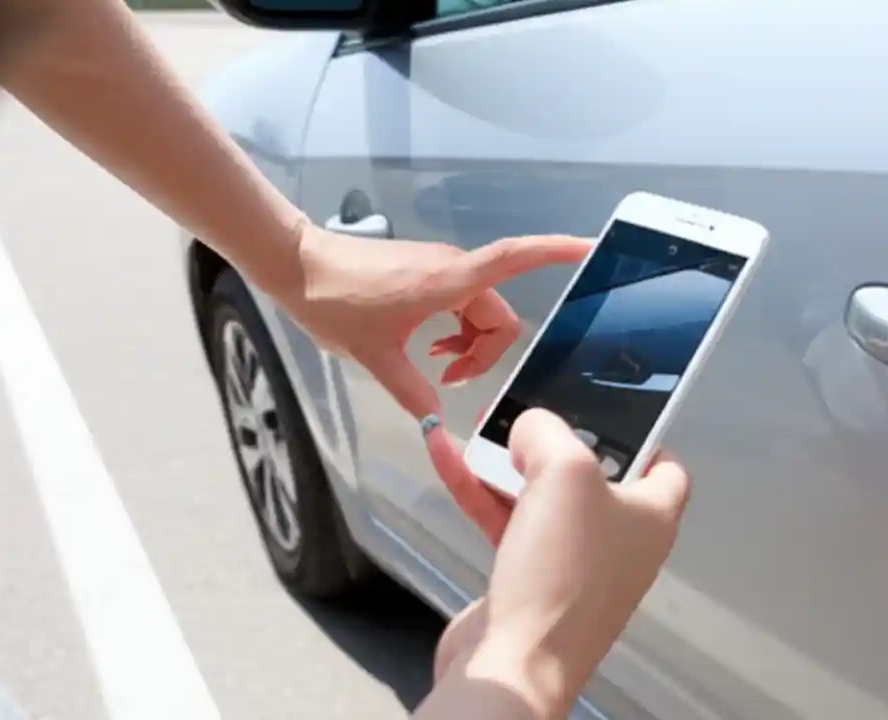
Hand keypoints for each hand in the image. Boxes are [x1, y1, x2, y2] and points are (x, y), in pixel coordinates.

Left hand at [282, 226, 589, 417]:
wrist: (296, 264)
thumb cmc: (334, 302)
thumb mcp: (374, 356)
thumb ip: (412, 391)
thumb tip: (438, 423)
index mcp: (447, 281)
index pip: (514, 258)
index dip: (556, 252)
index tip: (592, 249)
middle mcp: (453, 268)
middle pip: (500, 314)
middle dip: (488, 350)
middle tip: (450, 377)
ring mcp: (441, 267)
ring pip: (483, 311)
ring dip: (472, 342)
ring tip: (437, 365)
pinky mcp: (428, 271)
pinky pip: (464, 302)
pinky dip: (459, 329)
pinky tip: (432, 348)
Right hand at [422, 409, 690, 717]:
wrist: (516, 661)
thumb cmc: (561, 565)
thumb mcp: (565, 471)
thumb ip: (548, 431)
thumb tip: (528, 431)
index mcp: (652, 517)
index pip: (664, 466)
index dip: (641, 434)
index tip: (604, 409)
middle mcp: (620, 542)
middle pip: (592, 476)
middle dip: (556, 441)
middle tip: (526, 412)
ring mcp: (573, 566)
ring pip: (542, 498)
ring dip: (508, 462)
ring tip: (480, 426)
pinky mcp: (528, 582)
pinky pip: (507, 522)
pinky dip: (480, 490)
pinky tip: (446, 457)